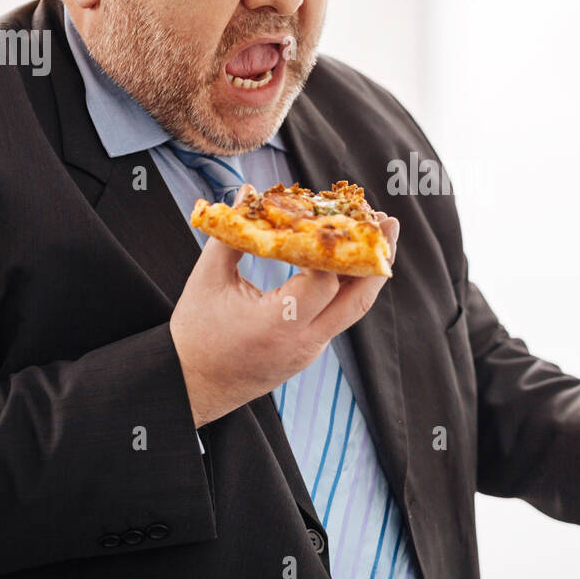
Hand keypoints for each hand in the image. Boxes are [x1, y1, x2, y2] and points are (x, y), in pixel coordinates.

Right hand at [170, 187, 399, 427]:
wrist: (192, 386)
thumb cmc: (195, 334)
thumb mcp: (208, 280)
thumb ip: (232, 235)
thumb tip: (250, 192)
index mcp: (276, 325)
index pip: (322, 282)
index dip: (329, 248)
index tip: (327, 217)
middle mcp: (303, 342)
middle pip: (358, 300)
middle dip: (376, 258)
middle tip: (387, 222)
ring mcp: (310, 350)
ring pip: (354, 309)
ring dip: (368, 272)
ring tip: (379, 236)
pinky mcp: (310, 351)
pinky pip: (338, 315)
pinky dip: (348, 287)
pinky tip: (350, 261)